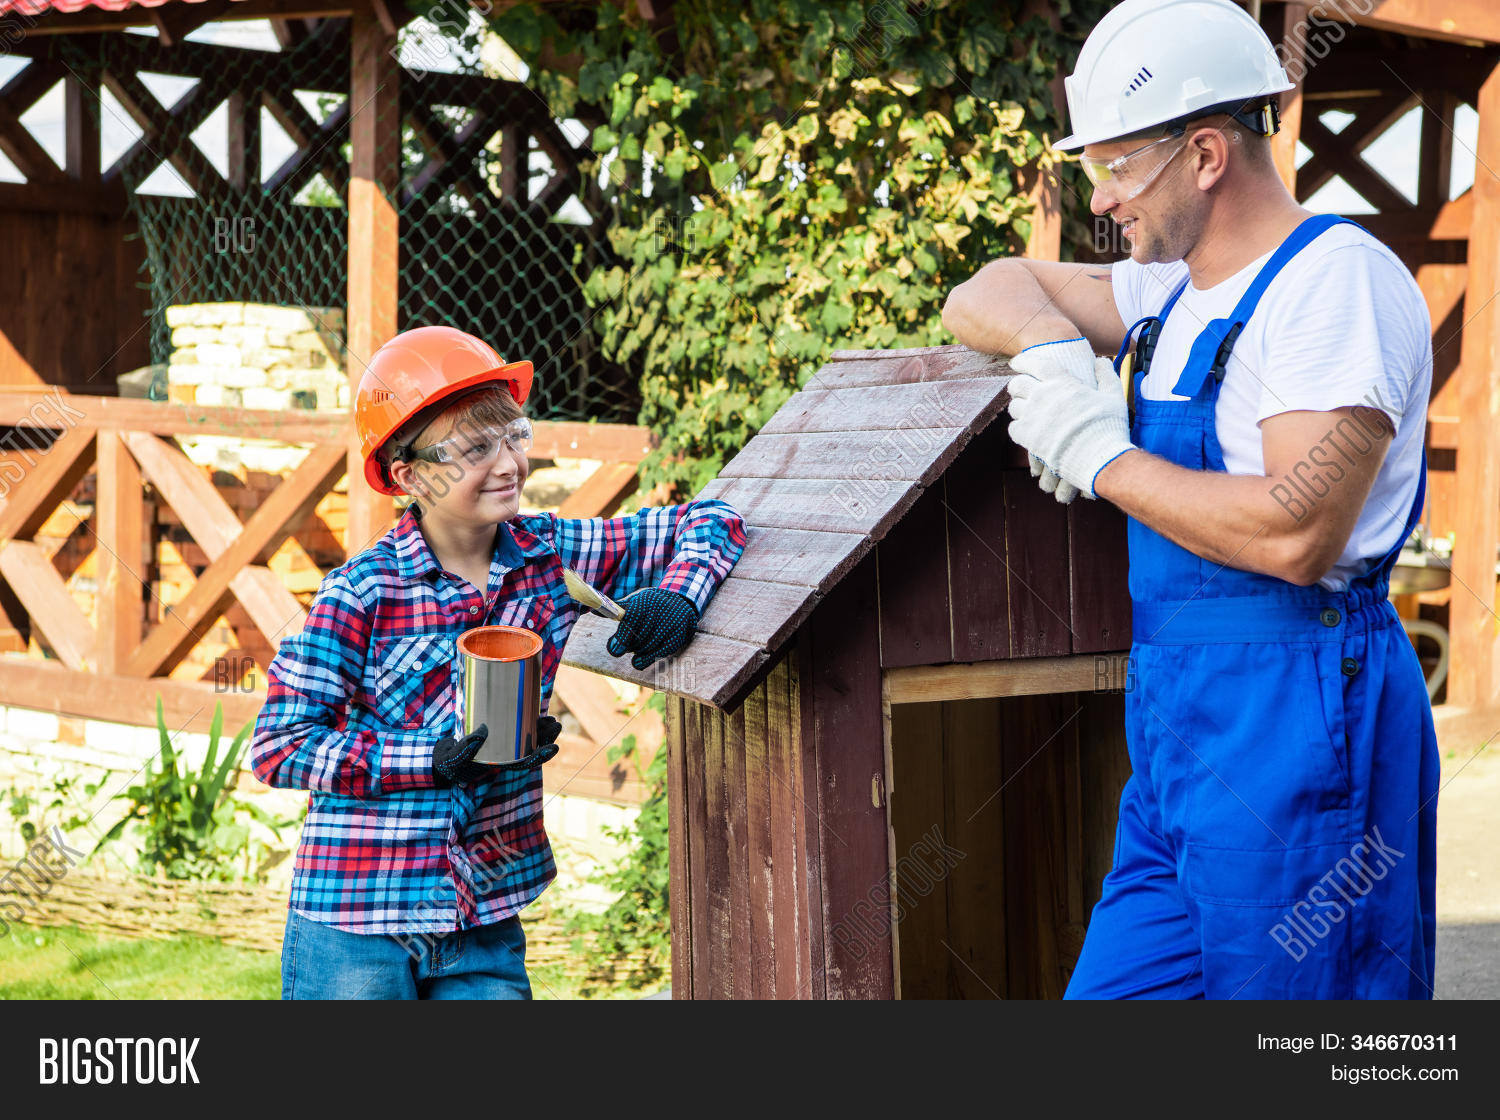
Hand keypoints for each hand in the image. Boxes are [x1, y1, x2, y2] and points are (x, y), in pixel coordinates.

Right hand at [432, 717, 563, 785]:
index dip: (541, 756)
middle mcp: (504, 756)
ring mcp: (502, 745)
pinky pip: (517, 727)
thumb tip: (481, 732)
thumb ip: (465, 748)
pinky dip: (527, 719)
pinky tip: (535, 710)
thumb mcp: (452, 758)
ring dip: (541, 729)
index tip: (555, 747)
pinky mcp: (497, 732)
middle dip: (546, 738)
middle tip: (556, 724)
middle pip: (531, 748)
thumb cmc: (448, 762)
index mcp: (498, 765)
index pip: (524, 763)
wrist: (440, 756)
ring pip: (527, 738)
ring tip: (551, 719)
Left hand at [607, 588, 698, 669]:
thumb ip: (617, 609)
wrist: (681, 603)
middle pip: (638, 637)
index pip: (632, 620)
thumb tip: (594, 610)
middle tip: (620, 648)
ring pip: (647, 647)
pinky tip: (638, 661)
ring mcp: (670, 624)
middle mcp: (659, 611)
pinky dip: (646, 659)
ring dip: (637, 652)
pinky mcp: (678, 636)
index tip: (614, 648)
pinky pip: (659, 653)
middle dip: (627, 646)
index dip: (622, 636)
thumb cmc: (651, 605)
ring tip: (634, 648)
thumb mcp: (635, 602)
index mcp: (645, 602)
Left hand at [1007, 338, 1098, 503]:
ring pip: (1014, 406)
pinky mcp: (1026, 436)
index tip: (1016, 362)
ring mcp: (1032, 416)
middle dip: (1017, 385)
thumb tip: (1100, 361)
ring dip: (1019, 407)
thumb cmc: (1108, 426)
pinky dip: (1019, 428)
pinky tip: (1027, 430)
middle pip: (1018, 384)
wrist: (1099, 457)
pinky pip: (1013, 428)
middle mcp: (1042, 395)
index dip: (1024, 361)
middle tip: (1019, 389)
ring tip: (1026, 412)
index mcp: (1062, 381)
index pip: (1036, 364)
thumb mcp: (1114, 396)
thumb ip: (1106, 375)